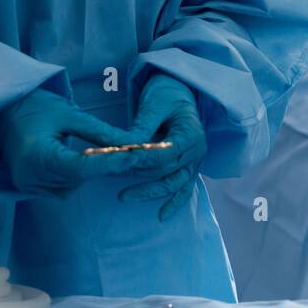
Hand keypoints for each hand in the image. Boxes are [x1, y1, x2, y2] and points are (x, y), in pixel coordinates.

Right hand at [0, 89, 144, 194]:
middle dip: (106, 165)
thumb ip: (99, 132)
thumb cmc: (35, 107)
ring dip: (91, 171)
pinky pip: (63, 187)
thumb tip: (131, 143)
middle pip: (79, 178)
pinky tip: (82, 159)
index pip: (80, 167)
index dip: (109, 163)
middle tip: (133, 152)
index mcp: (37, 154)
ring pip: (74, 185)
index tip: (135, 155)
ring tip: (106, 152)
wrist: (1, 112)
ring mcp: (28, 184)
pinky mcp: (29, 187)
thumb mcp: (69, 114)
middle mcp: (30, 175)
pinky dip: (76, 175)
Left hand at [120, 75, 207, 220]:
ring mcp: (194, 162)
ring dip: (149, 192)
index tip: (120, 160)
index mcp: (191, 134)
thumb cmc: (166, 95)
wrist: (179, 91)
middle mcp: (197, 151)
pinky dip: (174, 203)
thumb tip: (126, 148)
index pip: (166, 154)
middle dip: (138, 174)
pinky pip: (184, 189)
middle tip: (110, 174)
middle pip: (166, 170)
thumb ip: (143, 128)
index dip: (142, 158)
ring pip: (174, 184)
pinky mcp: (188, 168)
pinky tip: (161, 216)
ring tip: (123, 196)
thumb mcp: (153, 105)